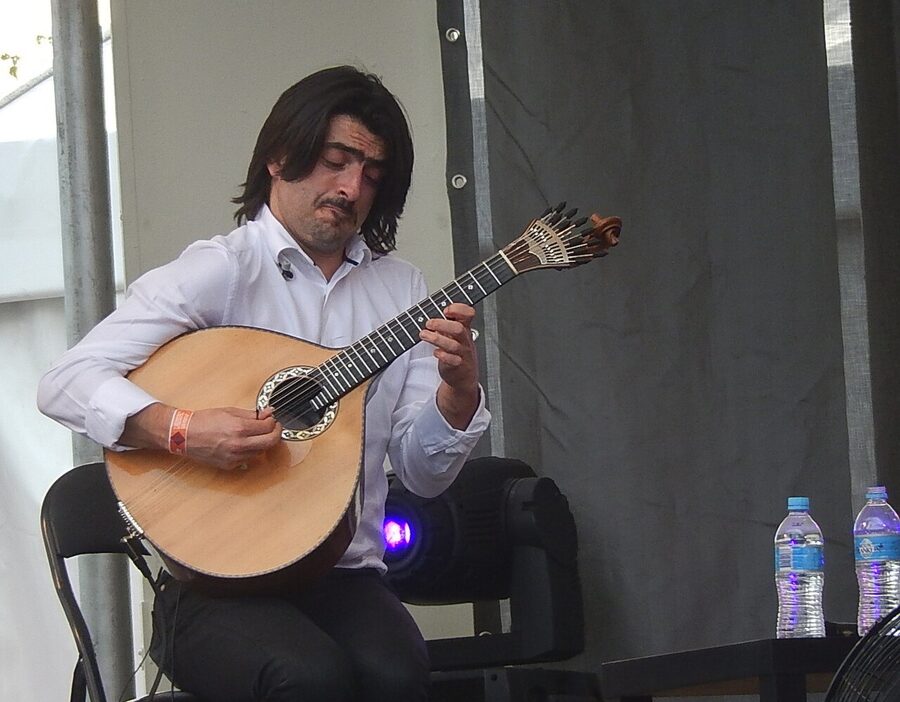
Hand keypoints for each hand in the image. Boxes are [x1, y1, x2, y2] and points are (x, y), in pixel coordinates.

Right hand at [184, 406, 282, 469]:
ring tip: (256, 434)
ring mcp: (235, 457)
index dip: (273, 422)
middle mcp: (239, 445)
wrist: (184, 435)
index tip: (272, 419)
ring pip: (261, 451)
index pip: (269, 427)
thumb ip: (252, 414)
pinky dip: (250, 451)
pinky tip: (244, 443)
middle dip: (276, 433)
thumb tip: (268, 413)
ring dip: (262, 442)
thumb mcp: (230, 411)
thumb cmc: (204, 421)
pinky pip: (248, 459)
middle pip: (270, 442)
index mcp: (239, 428)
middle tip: (273, 428)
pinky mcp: (230, 465)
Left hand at [419, 303, 480, 428]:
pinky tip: (436, 352)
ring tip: (424, 335)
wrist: (463, 376)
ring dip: (437, 339)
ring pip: (453, 345)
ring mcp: (463, 353)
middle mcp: (465, 340)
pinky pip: (453, 360)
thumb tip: (430, 311)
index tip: (446, 310)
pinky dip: (443, 355)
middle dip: (442, 324)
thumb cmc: (456, 352)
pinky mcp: (458, 366)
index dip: (459, 309)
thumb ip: (445, 323)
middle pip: (459, 328)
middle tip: (429, 324)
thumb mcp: (454, 335)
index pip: (468, 314)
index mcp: (465, 329)